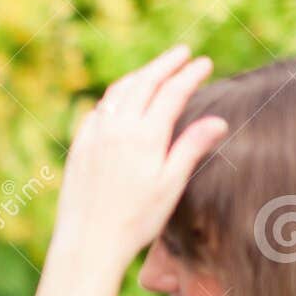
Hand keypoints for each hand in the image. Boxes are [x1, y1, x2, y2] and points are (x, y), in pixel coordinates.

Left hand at [50, 44, 228, 275]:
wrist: (87, 242)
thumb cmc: (136, 220)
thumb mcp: (170, 185)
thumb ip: (191, 148)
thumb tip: (218, 120)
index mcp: (144, 137)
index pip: (171, 93)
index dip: (190, 75)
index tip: (205, 63)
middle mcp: (116, 129)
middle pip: (143, 83)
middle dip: (165, 64)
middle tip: (182, 52)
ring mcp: (93, 136)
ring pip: (117, 94)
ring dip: (138, 76)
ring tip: (155, 70)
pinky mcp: (78, 148)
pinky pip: (97, 111)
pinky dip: (114, 97)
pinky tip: (120, 99)